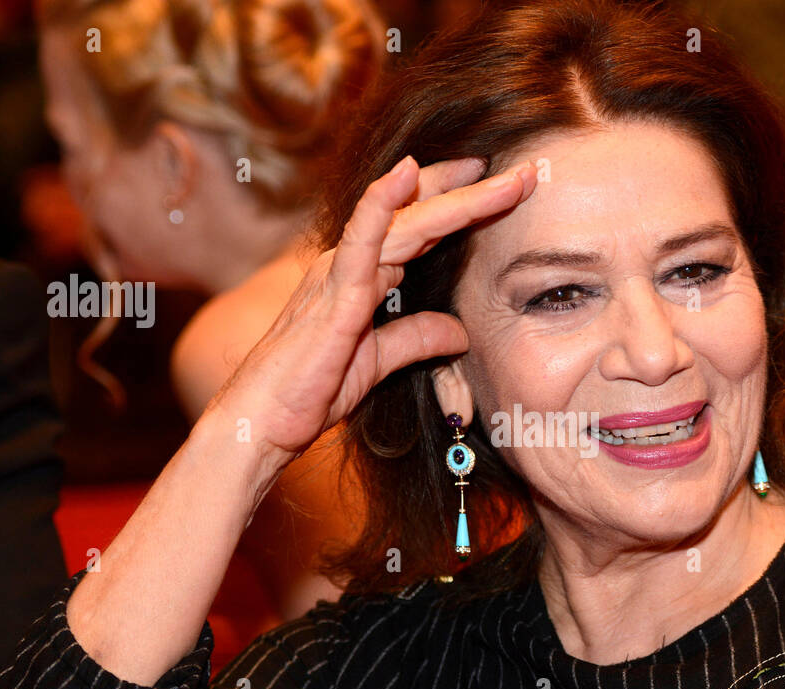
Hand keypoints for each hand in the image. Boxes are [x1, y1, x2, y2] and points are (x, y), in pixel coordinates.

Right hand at [206, 154, 538, 467]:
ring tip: (493, 170)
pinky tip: (406, 174)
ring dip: (452, 196)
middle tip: (523, 172)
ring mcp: (340, 272)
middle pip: (420, 214)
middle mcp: (352, 262)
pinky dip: (382, 204)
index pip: (420, 228)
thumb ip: (416, 338)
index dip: (461, 205)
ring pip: (405, 222)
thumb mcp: (380, 362)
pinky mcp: (333, 294)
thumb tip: (460, 332)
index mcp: (364, 276)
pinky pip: (361, 240)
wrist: (262, 422)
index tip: (504, 187)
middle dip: (471, 191)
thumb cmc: (308, 390)